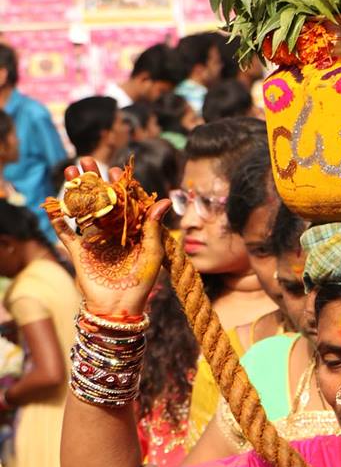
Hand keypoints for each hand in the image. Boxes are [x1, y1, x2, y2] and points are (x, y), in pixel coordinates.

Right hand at [49, 157, 169, 318]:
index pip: (125, 201)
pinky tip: (52, 204)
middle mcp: (112, 231)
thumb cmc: (143, 281)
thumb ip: (153, 226)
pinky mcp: (79, 252)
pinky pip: (66, 234)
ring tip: (70, 170)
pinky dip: (58, 220)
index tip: (115, 170)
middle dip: (94, 179)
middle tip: (87, 159)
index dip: (119, 184)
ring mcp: (94, 239)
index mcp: (131, 229)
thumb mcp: (153, 251)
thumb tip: (163, 200)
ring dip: (75, 190)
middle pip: (101, 199)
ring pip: (83, 209)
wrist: (121, 306)